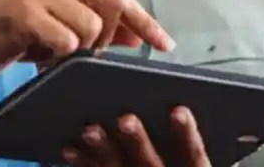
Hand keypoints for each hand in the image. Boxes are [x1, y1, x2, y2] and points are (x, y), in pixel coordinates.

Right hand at [0, 0, 172, 73]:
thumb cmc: (23, 30)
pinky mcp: (24, 10)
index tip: (164, 43)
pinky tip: (43, 53)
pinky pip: (65, 40)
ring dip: (80, 49)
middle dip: (109, 36)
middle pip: (111, 3)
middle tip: (89, 51)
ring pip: (90, 26)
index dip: (144, 21)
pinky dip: (60, 54)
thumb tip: (137, 34)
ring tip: (57, 51)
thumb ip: (102, 25)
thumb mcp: (65, 24)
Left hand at [62, 107, 210, 166]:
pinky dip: (83, 162)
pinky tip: (70, 147)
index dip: (187, 134)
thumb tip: (176, 102)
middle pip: (150, 164)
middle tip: (126, 120)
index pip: (194, 156)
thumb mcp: (188, 158)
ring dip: (102, 151)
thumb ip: (185, 140)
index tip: (179, 110)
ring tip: (90, 130)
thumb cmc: (174, 162)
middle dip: (137, 142)